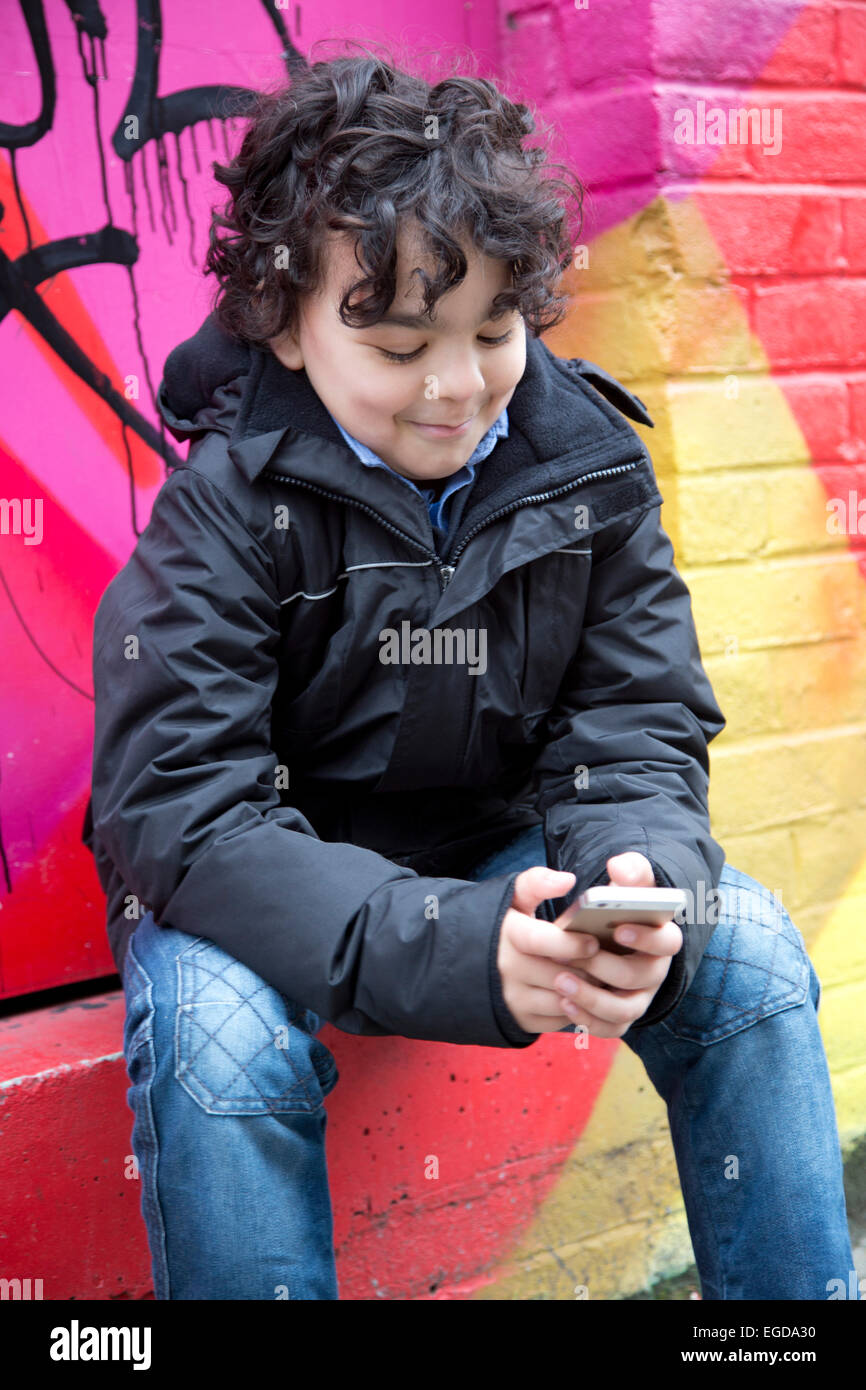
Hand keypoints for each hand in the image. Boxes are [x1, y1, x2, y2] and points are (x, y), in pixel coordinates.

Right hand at [497, 866, 601, 1033]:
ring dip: (587, 991)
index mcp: (507, 935)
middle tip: (609, 962)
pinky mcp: (521, 1020)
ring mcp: (513, 998)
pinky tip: (587, 992)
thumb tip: (566, 880)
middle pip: (559, 974)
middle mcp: (507, 969)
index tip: (594, 941)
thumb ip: (537, 882)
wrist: (471, 965)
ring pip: (562, 1000)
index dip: (571, 944)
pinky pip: (559, 1019)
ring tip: (602, 976)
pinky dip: (577, 1008)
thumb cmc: (505, 926)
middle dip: (587, 970)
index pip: (540, 942)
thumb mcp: (514, 898)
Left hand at [551, 852, 682, 1038]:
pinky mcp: (620, 1017)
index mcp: (661, 937)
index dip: (647, 937)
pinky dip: (588, 1020)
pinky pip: (610, 1028)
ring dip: (593, 998)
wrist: (598, 933)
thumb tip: (619, 866)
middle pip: (641, 977)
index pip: (668, 941)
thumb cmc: (616, 905)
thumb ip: (629, 870)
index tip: (618, 928)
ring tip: (561, 982)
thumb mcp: (626, 883)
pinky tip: (564, 1003)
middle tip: (574, 956)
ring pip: (625, 1010)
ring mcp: (639, 997)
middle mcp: (654, 970)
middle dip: (607, 966)